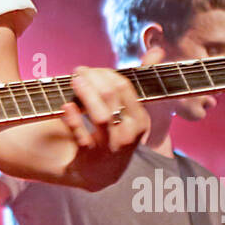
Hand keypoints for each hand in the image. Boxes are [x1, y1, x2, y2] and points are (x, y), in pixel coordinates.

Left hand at [58, 45, 163, 176]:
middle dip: (92, 78)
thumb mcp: (129, 111)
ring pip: (100, 115)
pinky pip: (82, 135)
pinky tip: (66, 105)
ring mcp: (112, 147)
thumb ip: (139, 80)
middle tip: (77, 71)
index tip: (89, 70)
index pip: (124, 87)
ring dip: (85, 93)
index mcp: (140, 120)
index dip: (104, 73)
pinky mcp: (91, 157)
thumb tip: (158, 50)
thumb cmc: (113, 133)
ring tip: (73, 80)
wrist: (99, 173)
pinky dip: (73, 118)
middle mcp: (130, 134)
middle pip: (111, 95)